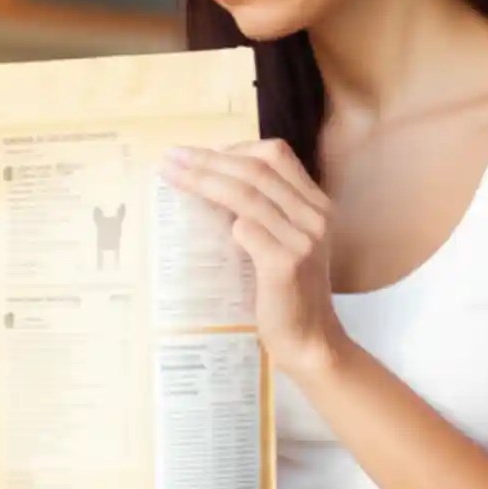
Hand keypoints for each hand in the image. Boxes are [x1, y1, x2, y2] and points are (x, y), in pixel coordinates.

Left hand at [160, 139, 345, 377]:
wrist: (309, 340)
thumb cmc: (287, 292)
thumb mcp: (285, 242)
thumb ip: (265, 212)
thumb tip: (212, 182)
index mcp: (316, 204)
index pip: (277, 155)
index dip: (235, 147)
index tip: (200, 153)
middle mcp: (315, 217)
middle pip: (256, 169)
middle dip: (207, 159)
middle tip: (171, 157)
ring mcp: (303, 240)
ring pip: (247, 195)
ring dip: (202, 181)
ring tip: (171, 176)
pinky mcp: (286, 266)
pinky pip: (247, 231)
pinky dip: (225, 223)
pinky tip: (201, 225)